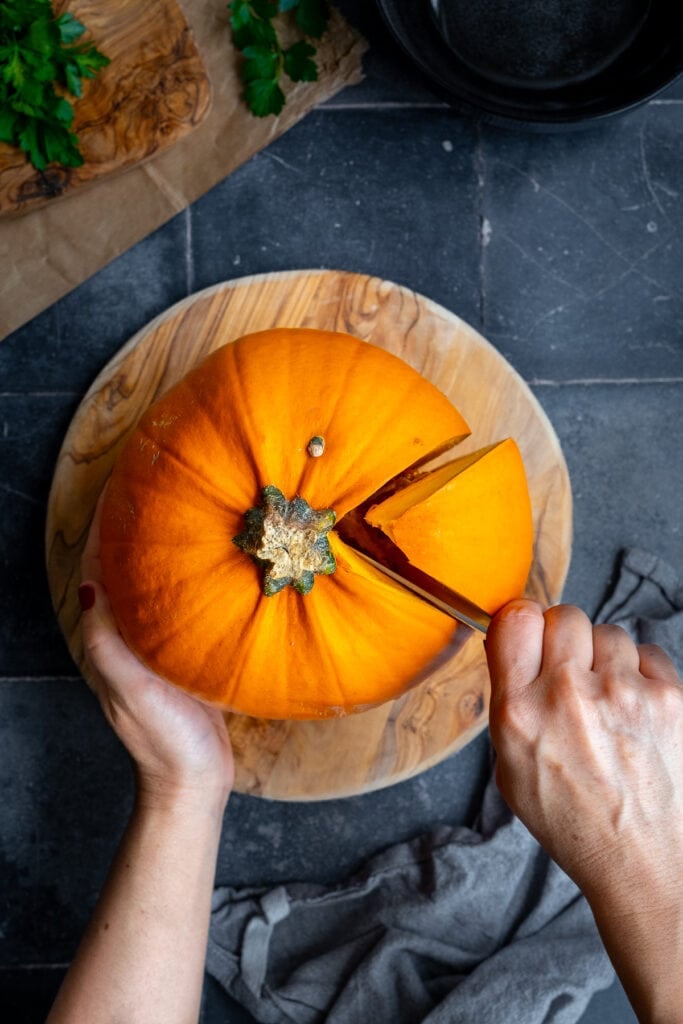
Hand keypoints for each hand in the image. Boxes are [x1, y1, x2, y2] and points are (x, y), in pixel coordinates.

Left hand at [79, 490, 233, 812]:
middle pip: (127, 573)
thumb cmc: (162, 737)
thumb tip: (90, 587)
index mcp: (108, 641)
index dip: (107, 532)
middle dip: (136, 534)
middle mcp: (129, 639)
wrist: (195, 780)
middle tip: (163, 494)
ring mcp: (158, 648)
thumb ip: (106, 641)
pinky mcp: (187, 657)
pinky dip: (190, 583)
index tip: (125, 491)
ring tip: (188, 519)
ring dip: (164, 555)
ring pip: (157, 589)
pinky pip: (183, 609)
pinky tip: (215, 569)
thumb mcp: (129, 687)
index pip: (100, 572)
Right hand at [484, 600, 682, 901]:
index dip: (524, 624)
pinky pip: (649, 654)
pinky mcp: (670, 698)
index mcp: (519, 712)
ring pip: (610, 633)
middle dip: (566, 640)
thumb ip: (509, 701)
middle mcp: (569, 694)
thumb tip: (512, 644)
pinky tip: (636, 712)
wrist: (644, 863)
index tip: (529, 636)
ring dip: (606, 660)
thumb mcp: (510, 768)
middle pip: (566, 615)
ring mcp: (624, 693)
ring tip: (608, 703)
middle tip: (572, 674)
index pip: (516, 618)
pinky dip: (642, 676)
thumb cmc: (576, 822)